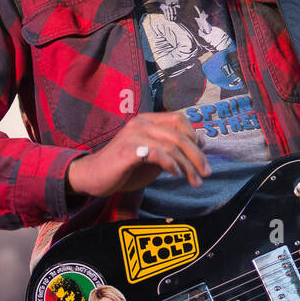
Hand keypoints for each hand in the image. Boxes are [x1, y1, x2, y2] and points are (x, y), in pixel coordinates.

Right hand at [66, 111, 209, 198]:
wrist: (93, 177)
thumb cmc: (124, 168)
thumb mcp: (153, 157)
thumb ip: (172, 150)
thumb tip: (200, 145)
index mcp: (147, 121)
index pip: (178, 119)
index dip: (194, 136)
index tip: (202, 157)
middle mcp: (141, 123)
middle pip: (178, 134)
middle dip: (197, 155)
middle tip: (206, 173)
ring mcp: (133, 135)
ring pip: (171, 145)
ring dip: (187, 165)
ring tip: (194, 181)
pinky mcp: (127, 151)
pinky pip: (156, 153)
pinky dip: (170, 164)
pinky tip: (175, 174)